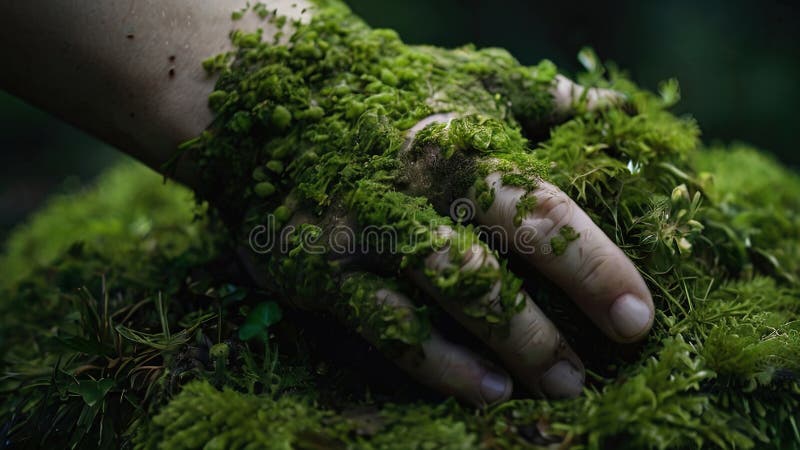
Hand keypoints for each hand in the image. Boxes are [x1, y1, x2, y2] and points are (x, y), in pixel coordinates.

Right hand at [240, 75, 652, 405]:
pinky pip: (380, 323)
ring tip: (556, 387)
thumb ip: (544, 101)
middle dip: (554, 322)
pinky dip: (433, 361)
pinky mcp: (315, 266)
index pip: (544, 211)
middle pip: (497, 261)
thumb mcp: (468, 81)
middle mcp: (415, 190)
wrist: (273, 92)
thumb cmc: (391, 93)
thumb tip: (619, 112)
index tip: (639, 317)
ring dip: (505, 346)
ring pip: (442, 297)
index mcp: (462, 145)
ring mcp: (362, 231)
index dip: (596, 267)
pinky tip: (483, 388)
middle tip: (601, 369)